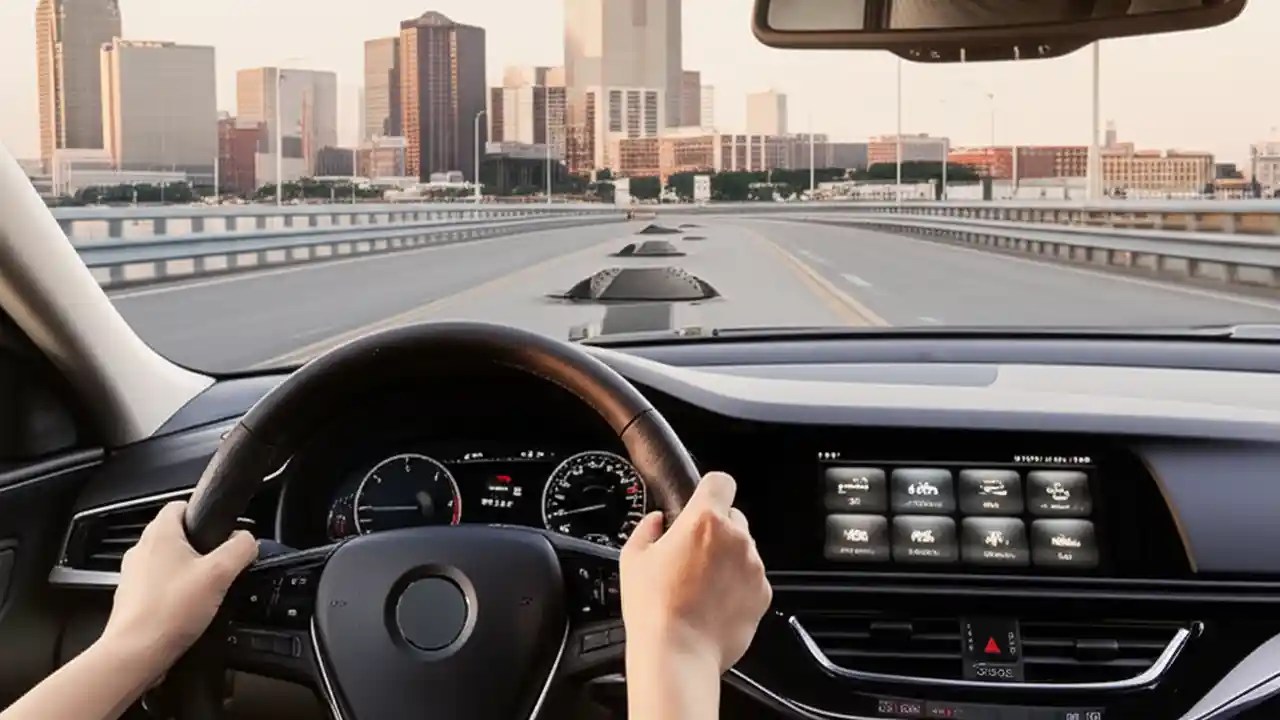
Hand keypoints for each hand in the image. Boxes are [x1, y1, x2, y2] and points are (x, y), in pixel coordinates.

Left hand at [101, 502, 257, 670]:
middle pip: (176, 535)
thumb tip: (247, 539)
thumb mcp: (219, 574)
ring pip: (167, 561)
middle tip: (219, 565)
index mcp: (160, 534)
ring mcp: (133, 575)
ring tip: (205, 591)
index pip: (179, 504)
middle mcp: (141, 550)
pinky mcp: (132, 598)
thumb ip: (240, 549)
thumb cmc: (171, 611)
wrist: (135, 654)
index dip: (203, 513)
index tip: (220, 531)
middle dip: (200, 546)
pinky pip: (158, 585)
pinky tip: (187, 609)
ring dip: (187, 571)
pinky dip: (174, 592)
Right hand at [620, 472, 771, 674]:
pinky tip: (713, 602)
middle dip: (716, 530)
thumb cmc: (654, 608)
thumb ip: (648, 528)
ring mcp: (753, 567)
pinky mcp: (763, 593)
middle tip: (692, 555)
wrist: (678, 653)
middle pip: (733, 517)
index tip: (703, 501)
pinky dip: (737, 585)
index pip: (721, 481)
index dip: (710, 490)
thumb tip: (657, 521)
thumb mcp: (633, 558)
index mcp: (704, 520)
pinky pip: (752, 578)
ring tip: (700, 585)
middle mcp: (736, 538)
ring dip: (727, 559)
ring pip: (743, 550)